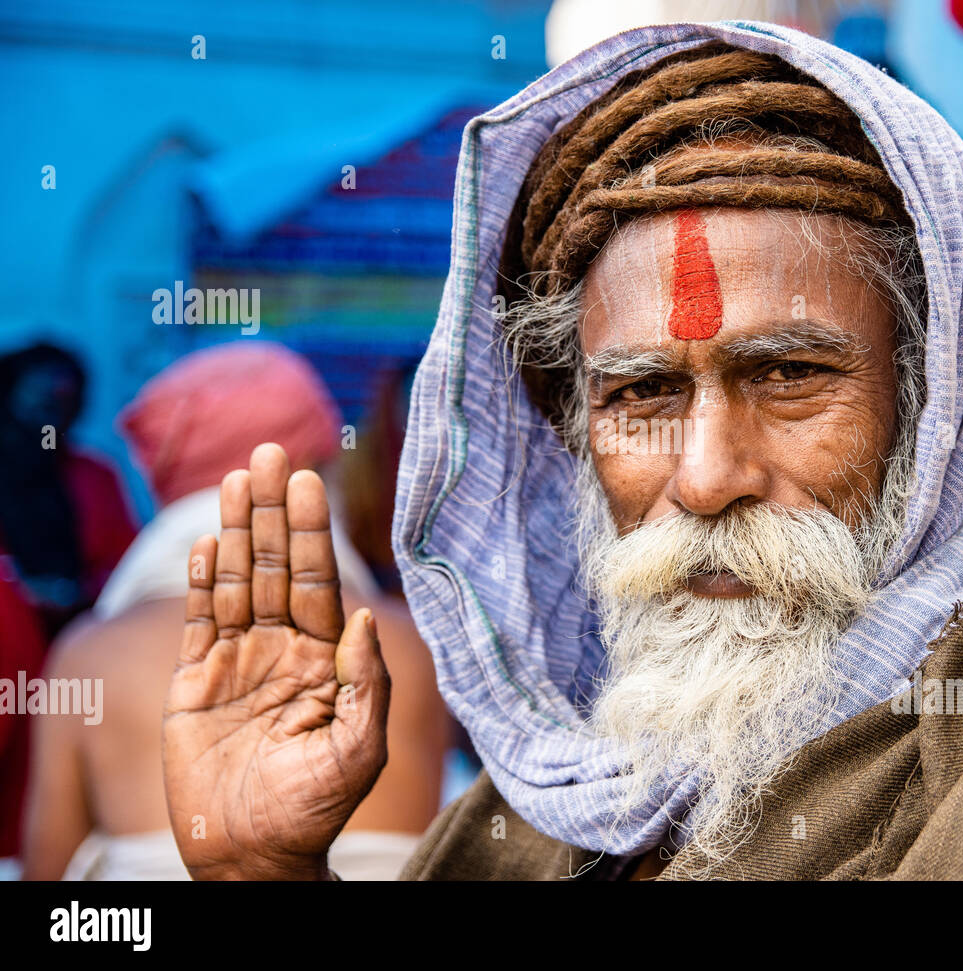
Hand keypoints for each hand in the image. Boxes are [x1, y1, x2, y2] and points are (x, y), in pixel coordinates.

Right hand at [163, 443, 389, 879]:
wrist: (256, 854)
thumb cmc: (318, 808)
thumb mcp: (360, 747)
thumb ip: (367, 681)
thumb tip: (367, 616)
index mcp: (323, 658)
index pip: (317, 580)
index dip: (312, 531)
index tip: (310, 479)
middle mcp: (281, 650)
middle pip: (276, 566)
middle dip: (274, 511)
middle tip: (272, 453)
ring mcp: (237, 662)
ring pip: (236, 582)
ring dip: (235, 531)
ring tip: (236, 479)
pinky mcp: (195, 682)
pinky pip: (199, 622)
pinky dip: (201, 581)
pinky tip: (206, 543)